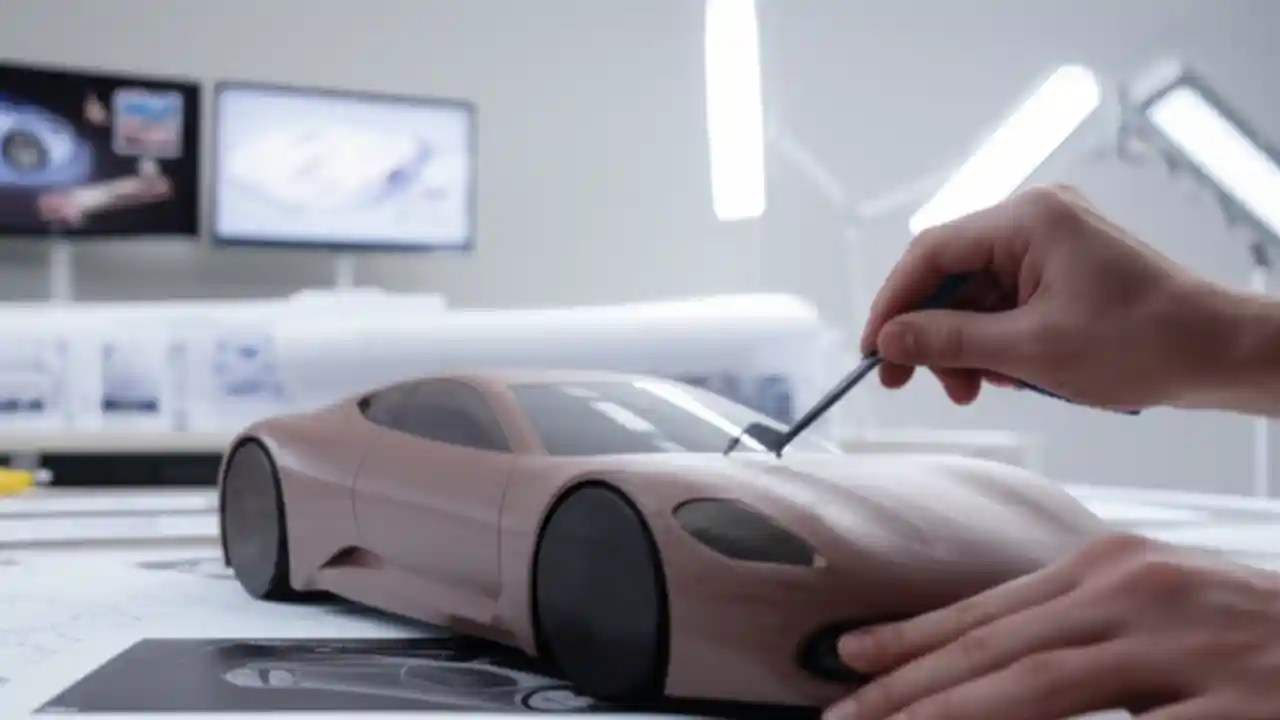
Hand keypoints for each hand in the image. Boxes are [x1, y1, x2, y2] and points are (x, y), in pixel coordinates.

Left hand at [824, 533, 1279, 719]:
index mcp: (1114, 566)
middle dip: (910, 689)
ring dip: (954, 718)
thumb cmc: (1248, 631)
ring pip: (1042, 690)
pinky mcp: (1239, 708)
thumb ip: (1073, 626)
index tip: (852, 656)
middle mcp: (1142, 595)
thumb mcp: (1153, 606)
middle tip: (844, 715)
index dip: (915, 636)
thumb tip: (986, 660)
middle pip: (999, 649)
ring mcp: (1191, 651)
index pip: (991, 609)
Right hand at [860, 185, 1277, 410]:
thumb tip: (887, 342)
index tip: (873, 353)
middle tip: (911, 382)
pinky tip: (1004, 374)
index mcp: (1027, 219)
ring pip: (974, 294)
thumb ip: (949, 342)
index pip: (930, 253)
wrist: (1219, 353)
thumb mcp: (1030, 351)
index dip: (893, 304)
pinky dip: (994, 340)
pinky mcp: (1062, 269)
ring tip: (973, 389)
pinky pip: (1004, 301)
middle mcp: (1034, 219)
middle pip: (949, 274)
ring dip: (963, 344)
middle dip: (930, 332)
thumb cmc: (1141, 343)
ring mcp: (1050, 242)